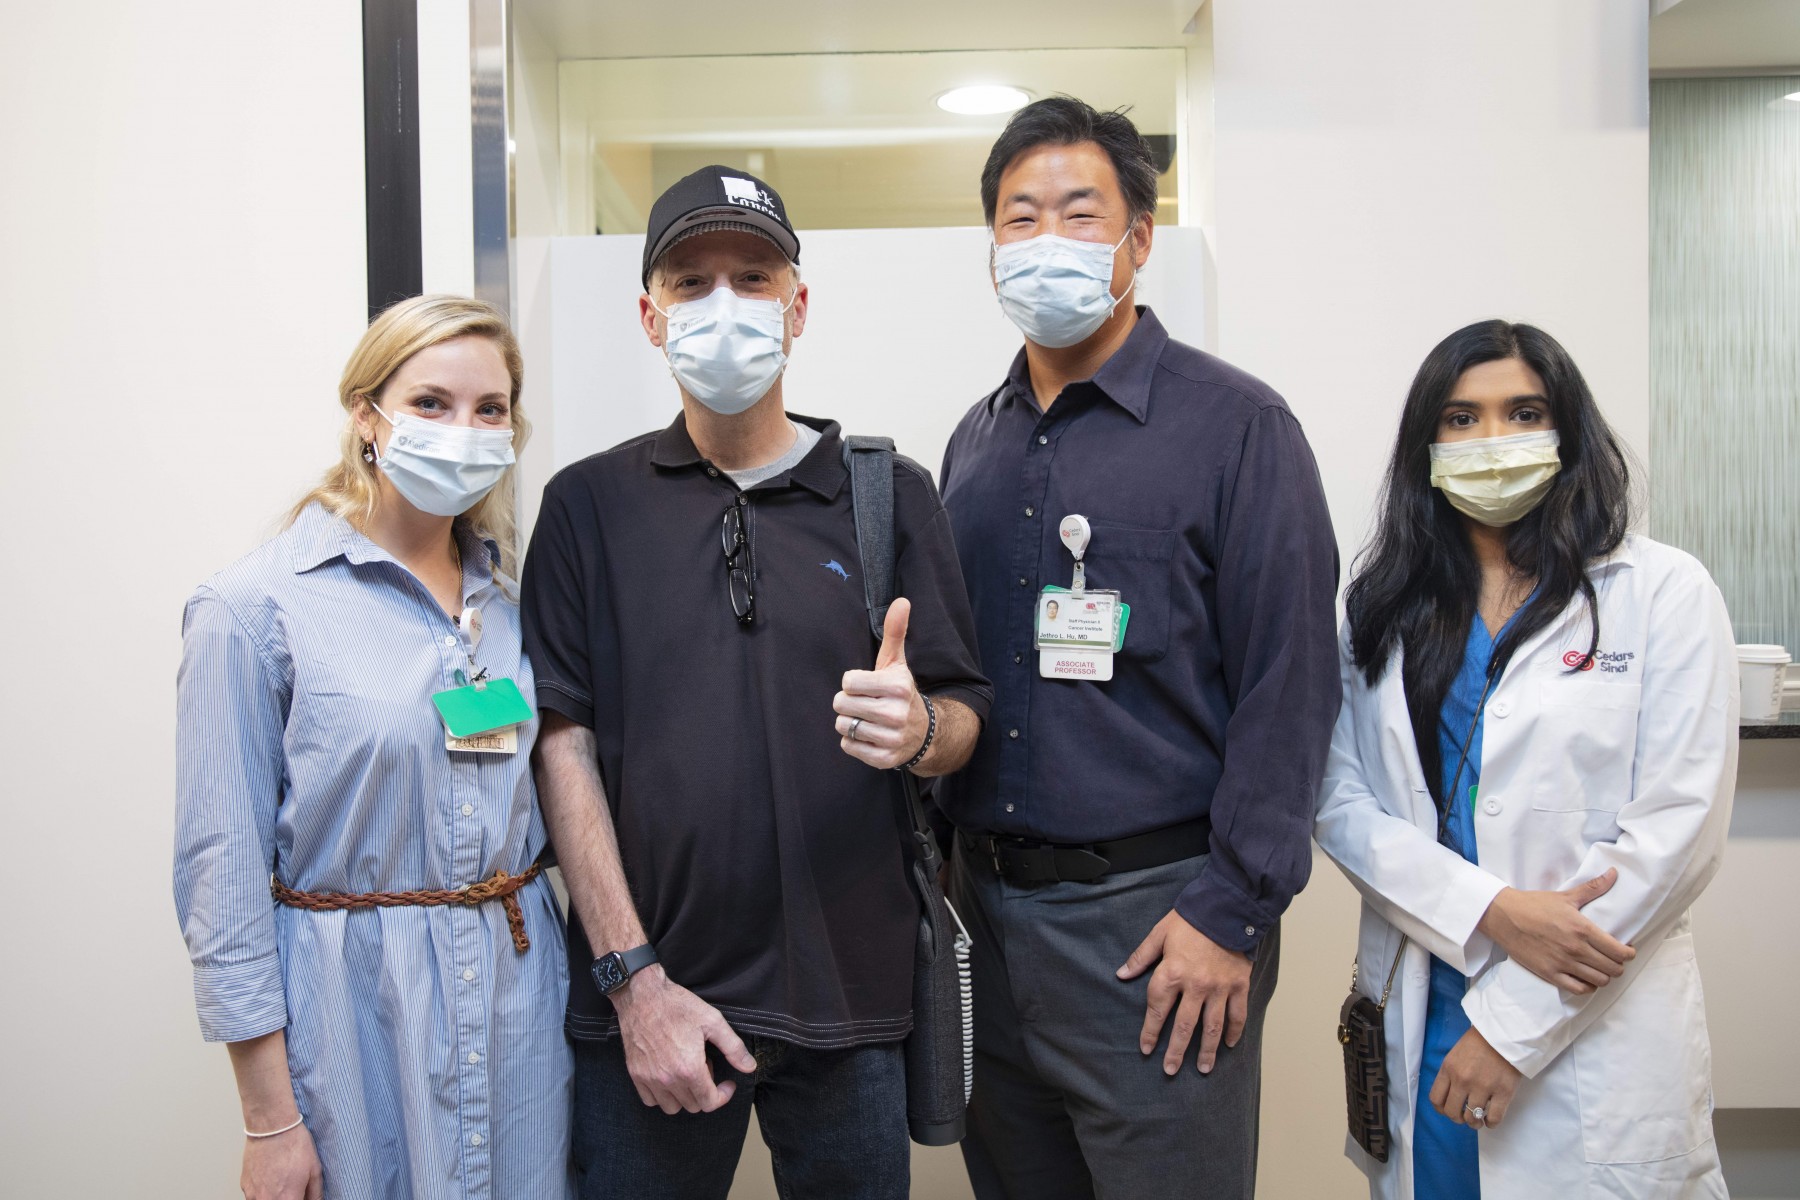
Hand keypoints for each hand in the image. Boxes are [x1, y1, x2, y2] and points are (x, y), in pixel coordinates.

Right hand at [241, 1122, 322, 1199]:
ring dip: (274, 1197)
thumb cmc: (293, 1144)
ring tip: (283, 1181)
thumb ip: (315, 1193)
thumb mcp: (314, 1169)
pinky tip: (271, 1178)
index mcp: (287, 1199)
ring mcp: (253, 1194)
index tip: (302, 1195)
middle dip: (288, 1198)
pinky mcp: (244, 1185)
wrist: (272, 1127)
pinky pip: (254, 1196)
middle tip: (294, 1187)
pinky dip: (263, 1192)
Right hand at [612, 965, 756, 1114]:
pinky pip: (650, 1100)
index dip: (723, 1095)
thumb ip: (733, 1048)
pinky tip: (669, 1075)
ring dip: (684, 1096)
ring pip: (672, 1107)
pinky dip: (662, 1095)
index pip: (709, 1103)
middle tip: (705, 1065)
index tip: (727, 1083)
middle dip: (705, 1090)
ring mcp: (649, 1079)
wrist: (643, 995)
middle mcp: (668, 1079)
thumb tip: (749, 1067)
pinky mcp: (635, 1074)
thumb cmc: (678, 1006)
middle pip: (693, 1105)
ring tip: (687, 1070)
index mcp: (689, 1069)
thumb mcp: (713, 1021)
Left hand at [834, 598, 927, 770]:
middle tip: (865, 703)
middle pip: (841, 704)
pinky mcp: (883, 759)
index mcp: (898, 686)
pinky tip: (870, 735)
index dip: (853, 683)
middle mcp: (896, 713)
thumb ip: (895, 632)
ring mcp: (891, 738)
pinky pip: (848, 746)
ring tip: (867, 719)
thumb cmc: (900, 692)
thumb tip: (902, 601)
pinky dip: (854, 741)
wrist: (924, 732)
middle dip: (848, 702)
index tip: (868, 685)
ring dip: (850, 722)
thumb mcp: (897, 663)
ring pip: (843, 726)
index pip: (847, 681)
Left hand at [1117, 909, 1251, 1074]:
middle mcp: (1196, 985)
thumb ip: (1140, 957)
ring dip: (1206, 1050)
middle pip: (1184, 1026)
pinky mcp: (1239, 985)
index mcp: (1172, 972)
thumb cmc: (1190, 919)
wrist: (1227, 907)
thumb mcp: (1159, 934)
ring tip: (1202, 1068)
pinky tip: (1228, 1045)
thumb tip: (1121, 974)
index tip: (1147, 1049)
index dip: (1150, 1031)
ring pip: (1212, 1027)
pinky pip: (1237, 1015)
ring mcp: (1219, 987)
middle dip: (1176, 1051)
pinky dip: (1233, 1031)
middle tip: (1170, 1070)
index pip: (1157, 1010)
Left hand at [1430, 1026, 1521, 1128]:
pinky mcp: (1503, 1092)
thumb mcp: (1455, 1055)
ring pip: (1472, 1118)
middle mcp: (1462, 1080)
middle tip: (1465, 1116)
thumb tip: (1450, 1097)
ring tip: (1479, 1119)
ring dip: (1474, 1123)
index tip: (1449, 1110)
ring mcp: (1483, 1087)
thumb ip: (1450, 1074)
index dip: (1442, 1109)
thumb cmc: (1479, 1042)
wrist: (1504, 1033)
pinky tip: (1491, 1119)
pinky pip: (1494, 1119)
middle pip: (1452, 1112)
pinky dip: (1491, 1123)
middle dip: (1457, 1118)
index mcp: (1449, 1069)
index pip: (1436, 1099)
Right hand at [1477, 868, 1634, 992]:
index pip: (1619, 951)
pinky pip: (1579, 989)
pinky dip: (1587, 987)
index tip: (1627, 950)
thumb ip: (1593, 888)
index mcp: (1582, 928)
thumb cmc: (1534, 904)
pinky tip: (1586, 979)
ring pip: (1599, 981)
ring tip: (1600, 969)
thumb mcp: (1566, 896)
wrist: (1503, 915)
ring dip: (1604, 976)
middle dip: (1618, 965)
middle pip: (1613, 969)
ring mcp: (1562, 963)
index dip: (1629, 953)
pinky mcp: (1549, 973)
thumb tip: (1613, 873)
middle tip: (1614, 959)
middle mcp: (1576, 948)